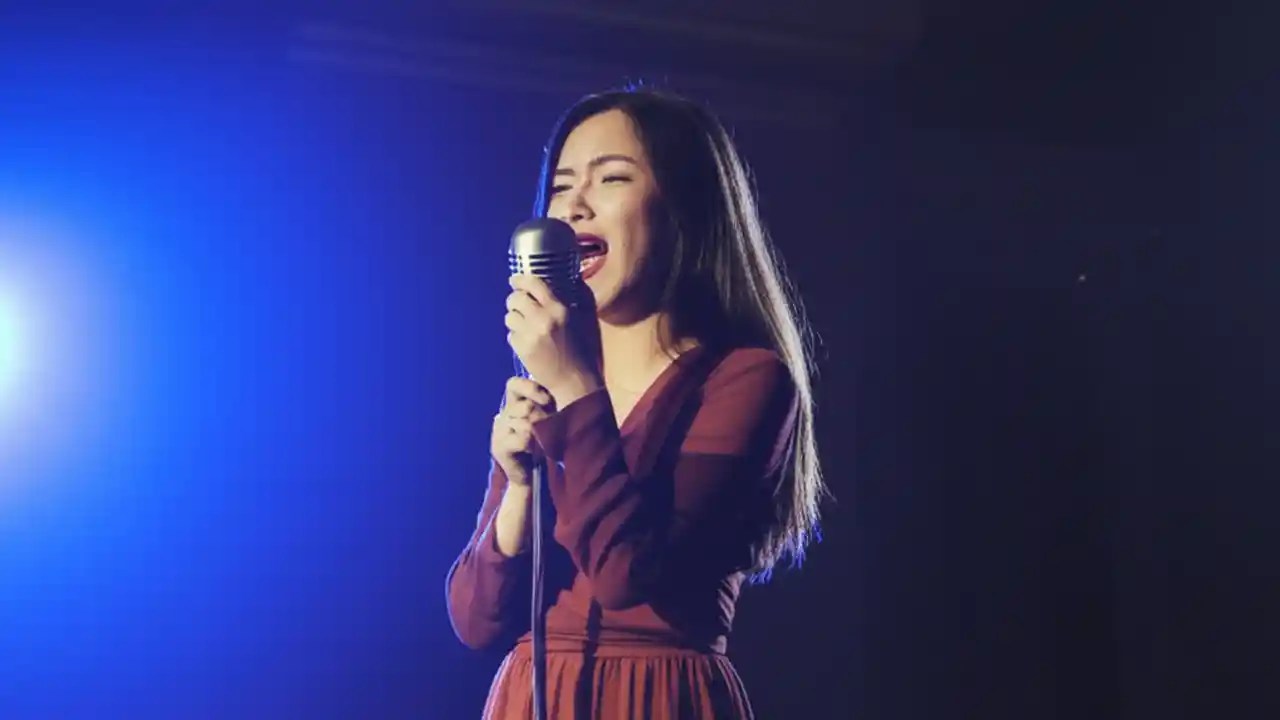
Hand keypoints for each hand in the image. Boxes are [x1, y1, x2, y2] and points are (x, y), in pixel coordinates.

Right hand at [490, 377, 553, 484]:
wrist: (530, 476)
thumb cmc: (542, 445)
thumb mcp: (545, 421)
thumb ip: (545, 406)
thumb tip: (552, 396)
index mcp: (513, 404)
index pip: (513, 384)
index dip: (531, 389)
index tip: (548, 401)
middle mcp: (503, 415)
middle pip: (525, 406)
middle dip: (542, 417)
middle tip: (549, 428)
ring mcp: (498, 431)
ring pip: (525, 423)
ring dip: (539, 433)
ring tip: (541, 442)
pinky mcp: (499, 447)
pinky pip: (523, 439)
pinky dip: (534, 444)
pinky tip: (533, 450)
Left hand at [504, 274, 601, 406]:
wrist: (575, 379)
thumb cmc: (581, 349)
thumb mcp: (580, 319)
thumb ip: (569, 298)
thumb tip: (558, 281)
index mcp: (559, 309)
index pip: (534, 284)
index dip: (520, 279)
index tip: (514, 280)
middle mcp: (543, 319)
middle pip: (516, 298)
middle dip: (514, 301)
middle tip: (518, 306)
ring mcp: (531, 335)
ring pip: (509, 317)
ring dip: (514, 319)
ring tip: (525, 326)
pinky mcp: (523, 349)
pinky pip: (511, 335)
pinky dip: (516, 337)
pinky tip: (528, 342)